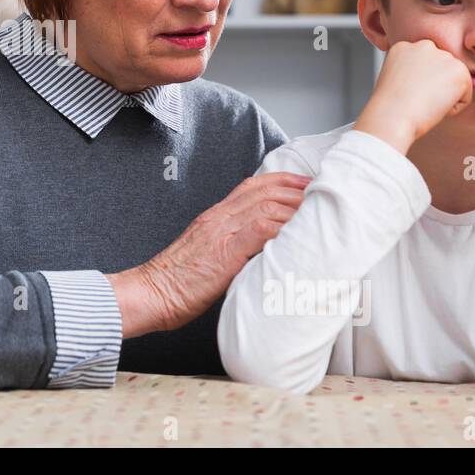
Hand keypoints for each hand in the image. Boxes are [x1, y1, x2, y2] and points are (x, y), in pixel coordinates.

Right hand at [106, 171, 311, 337]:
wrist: (150, 293)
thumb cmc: (176, 283)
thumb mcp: (205, 255)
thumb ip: (229, 245)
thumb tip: (257, 251)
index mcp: (213, 217)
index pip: (251, 186)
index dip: (282, 181)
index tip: (305, 184)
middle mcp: (218, 218)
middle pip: (264, 191)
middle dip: (297, 189)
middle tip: (323, 193)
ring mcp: (221, 232)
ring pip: (267, 206)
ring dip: (296, 208)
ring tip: (320, 214)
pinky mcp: (225, 251)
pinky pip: (261, 230)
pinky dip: (284, 228)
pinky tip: (301, 233)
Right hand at [354, 39, 471, 154]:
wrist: (392, 116)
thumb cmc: (389, 108)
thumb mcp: (394, 81)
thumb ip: (411, 72)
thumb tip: (433, 81)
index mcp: (405, 46)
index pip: (424, 67)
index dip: (417, 86)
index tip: (406, 94)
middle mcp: (425, 45)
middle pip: (441, 72)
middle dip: (434, 88)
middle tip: (416, 99)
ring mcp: (443, 56)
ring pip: (453, 83)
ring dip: (443, 97)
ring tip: (423, 103)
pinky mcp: (459, 70)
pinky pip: (465, 96)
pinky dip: (453, 108)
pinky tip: (434, 107)